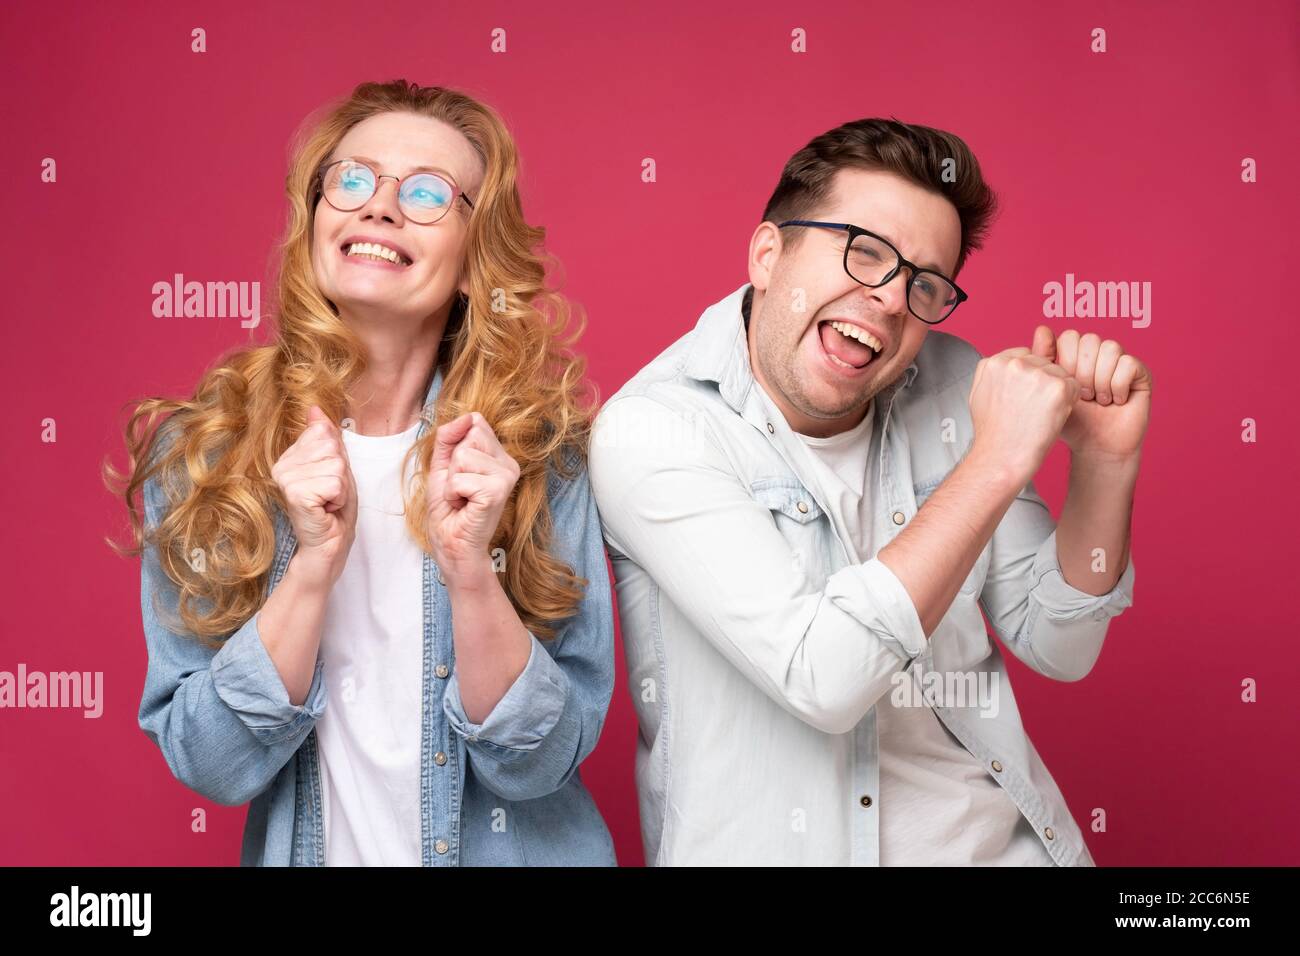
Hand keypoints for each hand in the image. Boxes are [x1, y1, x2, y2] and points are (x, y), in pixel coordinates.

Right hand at [270, 405, 356, 586]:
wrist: (328, 545)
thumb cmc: (334, 510)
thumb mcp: (336, 468)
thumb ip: (327, 438)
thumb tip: (315, 408)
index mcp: (290, 456)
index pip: (323, 432)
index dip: (337, 457)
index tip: (330, 480)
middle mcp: (282, 465)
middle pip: (332, 447)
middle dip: (341, 473)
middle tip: (331, 494)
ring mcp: (286, 479)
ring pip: (335, 465)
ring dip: (342, 488)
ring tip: (329, 503)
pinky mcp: (295, 493)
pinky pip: (335, 483)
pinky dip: (340, 498)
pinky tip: (326, 509)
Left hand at [425, 411, 520, 586]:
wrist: (451, 545)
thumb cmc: (448, 510)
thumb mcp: (442, 465)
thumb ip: (450, 437)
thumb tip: (468, 415)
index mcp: (499, 456)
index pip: (475, 422)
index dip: (455, 446)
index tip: (458, 473)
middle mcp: (508, 464)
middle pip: (470, 436)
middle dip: (453, 464)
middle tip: (459, 489)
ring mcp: (506, 477)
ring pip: (463, 456)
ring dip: (451, 482)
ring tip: (461, 499)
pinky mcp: (497, 492)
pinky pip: (460, 478)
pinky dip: (452, 494)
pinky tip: (463, 507)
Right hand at [967, 340, 1081, 488]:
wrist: (1001, 458)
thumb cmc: (992, 434)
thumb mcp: (979, 396)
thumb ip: (993, 374)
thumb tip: (1005, 365)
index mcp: (994, 363)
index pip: (1024, 355)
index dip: (1028, 378)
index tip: (1023, 396)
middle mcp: (1014, 363)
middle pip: (1044, 363)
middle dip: (1043, 383)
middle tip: (1031, 409)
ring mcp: (1036, 374)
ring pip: (1060, 373)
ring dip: (1056, 392)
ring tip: (1039, 415)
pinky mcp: (1057, 387)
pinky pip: (1074, 386)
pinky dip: (1068, 402)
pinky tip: (1051, 416)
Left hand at [1035, 326, 1151, 462]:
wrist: (1095, 446)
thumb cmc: (1071, 421)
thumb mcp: (1051, 390)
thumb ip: (1044, 360)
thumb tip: (1041, 329)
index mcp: (1076, 355)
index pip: (1070, 336)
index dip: (1066, 362)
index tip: (1066, 386)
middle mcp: (1099, 354)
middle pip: (1089, 340)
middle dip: (1082, 372)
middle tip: (1084, 396)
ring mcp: (1120, 361)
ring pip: (1110, 348)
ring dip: (1100, 380)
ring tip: (1099, 400)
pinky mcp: (1140, 373)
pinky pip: (1128, 363)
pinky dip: (1118, 386)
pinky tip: (1116, 401)